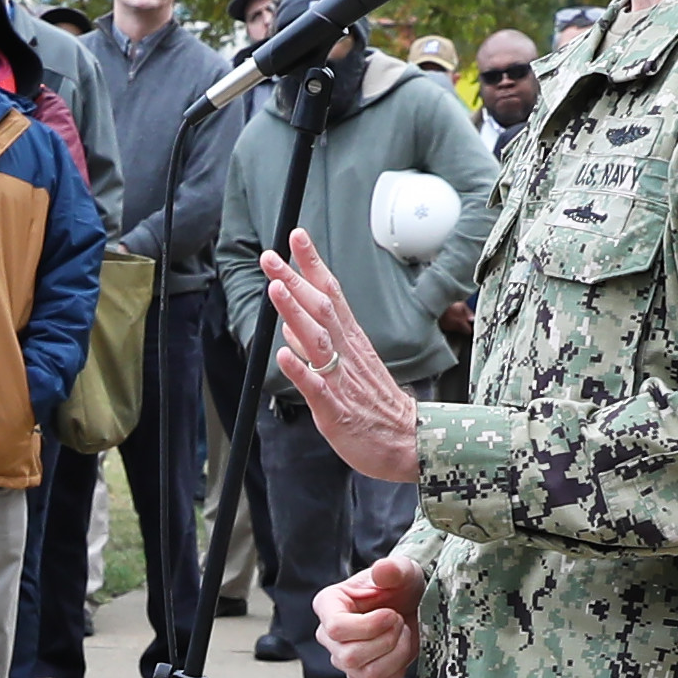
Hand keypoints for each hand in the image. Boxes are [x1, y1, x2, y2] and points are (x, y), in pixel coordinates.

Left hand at [266, 231, 424, 480]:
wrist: (407, 442)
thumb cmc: (374, 405)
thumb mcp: (347, 366)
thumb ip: (317, 343)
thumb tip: (289, 322)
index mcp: (351, 340)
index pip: (330, 293)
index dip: (312, 264)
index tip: (296, 236)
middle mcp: (346, 353)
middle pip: (320, 308)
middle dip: (294, 280)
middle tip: (270, 256)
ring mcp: (341, 380)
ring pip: (317, 340)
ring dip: (295, 313)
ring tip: (275, 288)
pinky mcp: (336, 410)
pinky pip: (316, 387)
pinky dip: (300, 370)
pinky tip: (283, 354)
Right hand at [316, 550, 421, 677]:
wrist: (413, 605)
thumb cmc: (400, 586)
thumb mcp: (401, 571)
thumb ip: (393, 569)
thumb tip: (383, 569)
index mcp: (329, 605)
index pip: (335, 628)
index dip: (368, 626)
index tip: (391, 613)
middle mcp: (329, 636)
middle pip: (349, 656)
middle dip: (386, 640)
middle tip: (399, 620)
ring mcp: (343, 660)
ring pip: (366, 674)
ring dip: (396, 654)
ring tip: (402, 632)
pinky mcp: (361, 677)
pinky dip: (398, 668)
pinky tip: (401, 649)